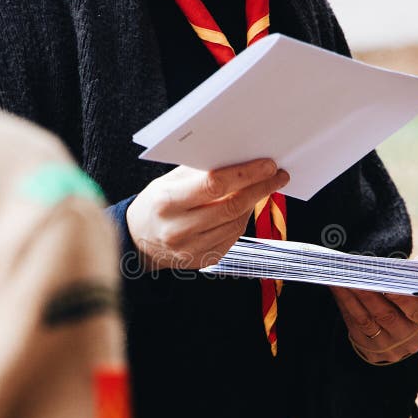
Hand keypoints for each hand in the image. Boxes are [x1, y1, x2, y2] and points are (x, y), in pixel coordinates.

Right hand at [126, 158, 288, 270]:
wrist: (139, 243)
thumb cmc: (156, 205)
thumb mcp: (167, 182)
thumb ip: (199, 171)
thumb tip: (237, 156)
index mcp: (167, 202)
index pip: (213, 185)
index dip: (245, 174)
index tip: (267, 165)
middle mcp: (179, 229)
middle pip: (231, 206)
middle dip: (260, 188)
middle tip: (277, 175)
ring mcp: (192, 249)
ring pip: (236, 223)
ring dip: (254, 203)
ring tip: (265, 187)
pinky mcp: (204, 261)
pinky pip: (233, 237)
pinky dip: (243, 219)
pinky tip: (246, 207)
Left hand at [331, 255, 417, 364]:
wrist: (408, 327)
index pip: (415, 308)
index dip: (400, 296)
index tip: (385, 281)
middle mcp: (410, 338)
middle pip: (385, 315)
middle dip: (367, 293)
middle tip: (353, 274)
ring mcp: (389, 346)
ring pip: (366, 320)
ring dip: (350, 298)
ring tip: (338, 278)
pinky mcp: (371, 350)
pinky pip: (354, 325)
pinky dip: (344, 305)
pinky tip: (336, 288)